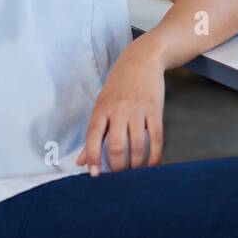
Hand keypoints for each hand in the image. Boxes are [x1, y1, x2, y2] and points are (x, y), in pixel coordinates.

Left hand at [77, 40, 164, 175]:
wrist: (141, 59)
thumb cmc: (118, 87)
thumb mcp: (101, 106)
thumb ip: (93, 135)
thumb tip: (81, 163)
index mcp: (101, 109)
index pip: (92, 136)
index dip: (93, 157)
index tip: (95, 175)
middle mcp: (118, 109)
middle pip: (116, 145)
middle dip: (117, 168)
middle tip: (119, 179)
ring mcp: (138, 110)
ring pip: (137, 145)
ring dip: (136, 165)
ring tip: (135, 173)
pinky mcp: (155, 110)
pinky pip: (156, 138)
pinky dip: (155, 155)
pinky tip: (153, 165)